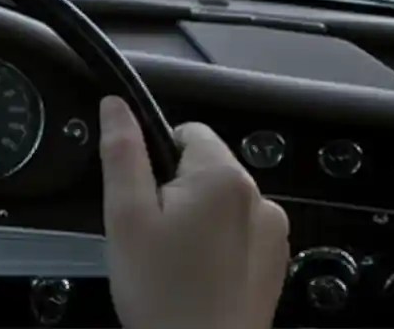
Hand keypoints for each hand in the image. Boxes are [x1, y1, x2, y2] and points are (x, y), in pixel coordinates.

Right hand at [100, 96, 288, 328]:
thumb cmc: (160, 289)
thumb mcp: (126, 217)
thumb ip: (123, 153)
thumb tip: (116, 103)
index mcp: (225, 176)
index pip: (186, 132)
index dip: (155, 161)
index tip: (143, 203)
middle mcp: (261, 196)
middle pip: (205, 167)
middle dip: (175, 193)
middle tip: (152, 239)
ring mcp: (274, 232)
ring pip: (220, 202)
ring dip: (197, 219)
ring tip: (174, 263)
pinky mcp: (276, 262)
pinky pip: (239, 233)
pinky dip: (217, 245)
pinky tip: (199, 278)